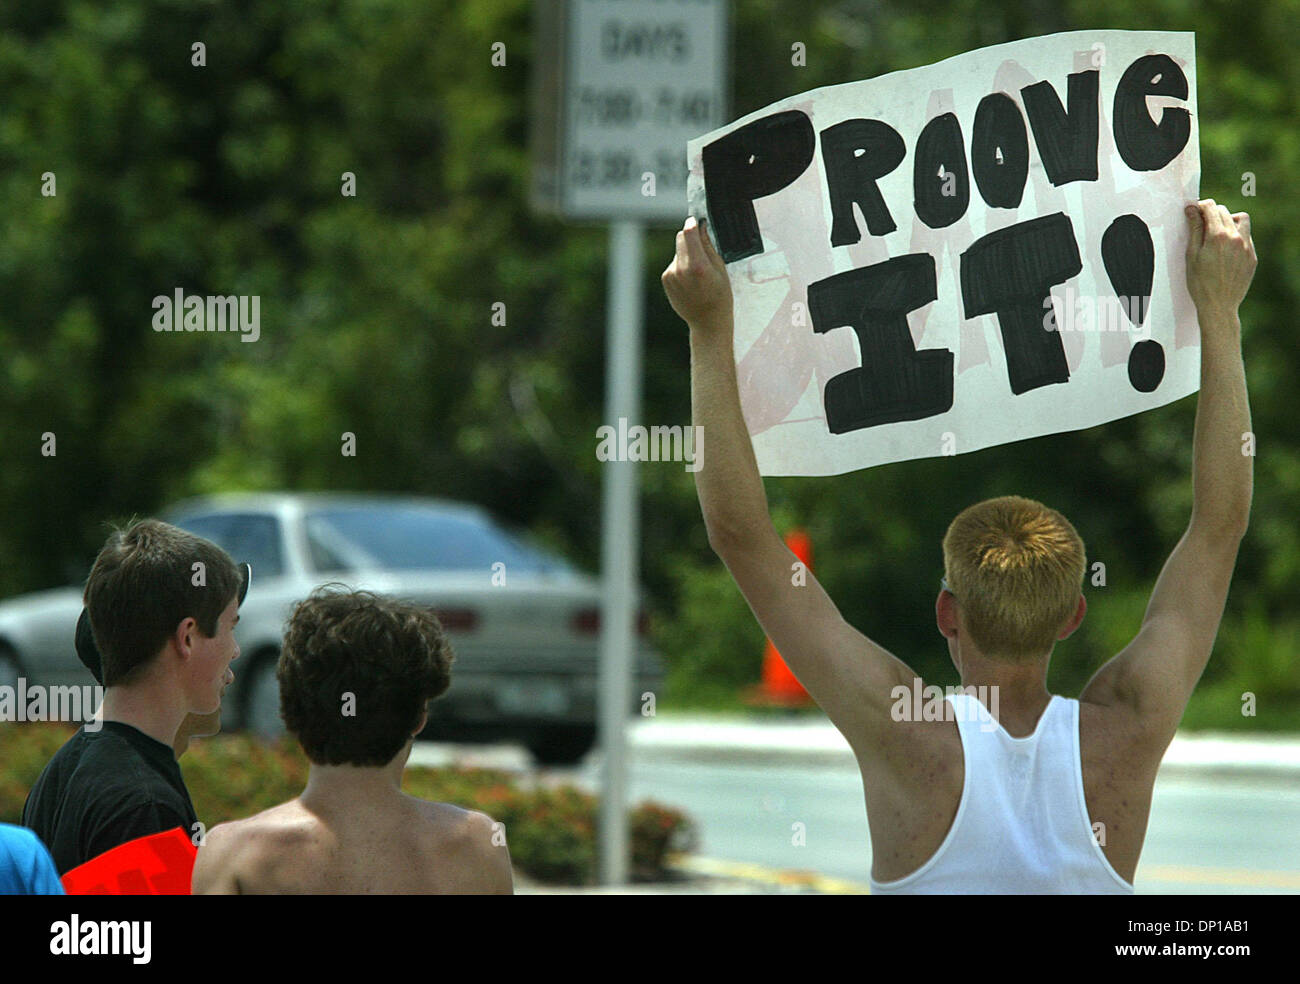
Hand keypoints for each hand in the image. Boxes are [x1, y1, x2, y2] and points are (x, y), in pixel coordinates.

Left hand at [661, 215, 732, 328]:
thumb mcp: (720, 269)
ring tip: (698, 272)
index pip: (688, 232)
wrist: (707, 321)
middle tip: (702, 249)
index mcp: (697, 265)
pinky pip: (674, 263)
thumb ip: (708, 246)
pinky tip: (691, 280)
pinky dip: (681, 265)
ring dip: (686, 254)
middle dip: (690, 238)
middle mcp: (681, 269)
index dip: (693, 223)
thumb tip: (700, 226)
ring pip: (678, 251)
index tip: (696, 221)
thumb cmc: (720, 297)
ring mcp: (671, 274)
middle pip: (680, 238)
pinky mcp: (666, 279)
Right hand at [1185, 199, 1255, 323]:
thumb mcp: (1191, 255)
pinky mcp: (1252, 256)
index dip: (1200, 206)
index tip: (1193, 211)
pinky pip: (1247, 237)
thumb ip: (1194, 230)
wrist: (1218, 305)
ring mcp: (1247, 246)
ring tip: (1218, 232)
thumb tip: (1192, 210)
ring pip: (1241, 220)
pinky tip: (1225, 250)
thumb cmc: (1199, 283)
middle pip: (1225, 211)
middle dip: (1212, 213)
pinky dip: (1236, 236)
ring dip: (1229, 220)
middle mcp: (1236, 237)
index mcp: (1218, 236)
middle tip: (1202, 223)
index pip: (1211, 208)